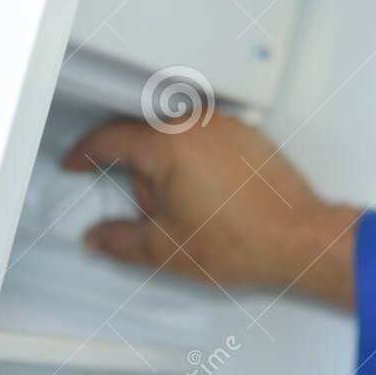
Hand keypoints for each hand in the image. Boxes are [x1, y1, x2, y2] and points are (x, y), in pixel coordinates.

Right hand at [61, 115, 357, 308]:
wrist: (299, 240)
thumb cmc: (244, 241)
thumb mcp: (166, 249)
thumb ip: (121, 241)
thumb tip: (99, 238)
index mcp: (170, 145)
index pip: (111, 139)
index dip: (86, 153)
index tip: (76, 163)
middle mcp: (200, 125)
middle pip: (146, 140)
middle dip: (139, 177)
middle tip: (148, 215)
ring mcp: (229, 129)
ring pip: (177, 141)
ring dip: (170, 172)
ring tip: (188, 213)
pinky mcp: (251, 139)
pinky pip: (208, 143)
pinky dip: (198, 167)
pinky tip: (211, 201)